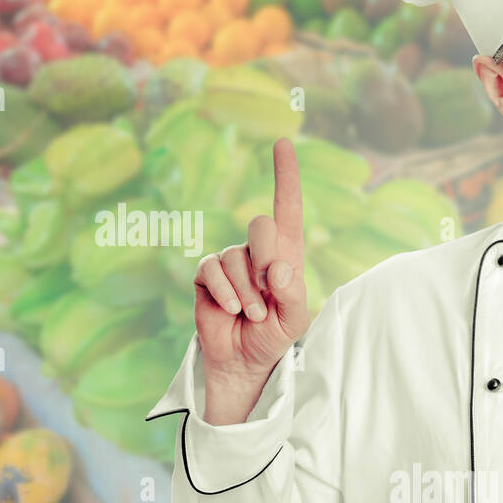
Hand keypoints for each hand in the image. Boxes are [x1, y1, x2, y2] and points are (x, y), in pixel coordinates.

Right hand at [194, 138, 309, 421]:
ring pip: (236, 256)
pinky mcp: (206, 275)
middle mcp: (258, 251)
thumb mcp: (296, 318)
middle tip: (270, 293)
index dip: (285, 175)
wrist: (243, 359)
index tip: (282, 142)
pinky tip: (230, 309)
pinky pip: (212, 269)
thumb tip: (277, 269)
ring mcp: (230, 261)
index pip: (288, 207)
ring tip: (252, 314)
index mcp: (286, 253)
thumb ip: (293, 293)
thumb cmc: (274, 336)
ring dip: (246, 291)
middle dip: (267, 258)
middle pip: (261, 224)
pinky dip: (224, 291)